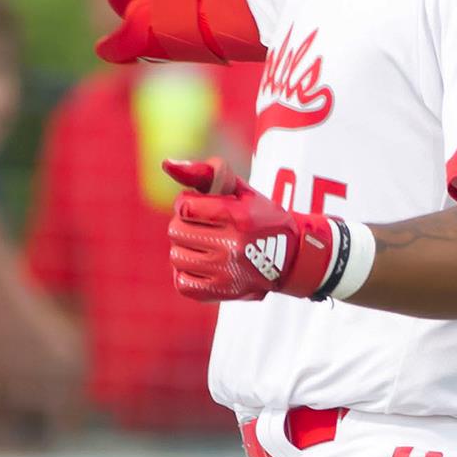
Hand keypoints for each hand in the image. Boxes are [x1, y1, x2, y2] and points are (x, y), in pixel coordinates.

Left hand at [165, 158, 337, 301]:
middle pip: (177, 231)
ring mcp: (227, 272)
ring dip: (183, 248)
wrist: (291, 259)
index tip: (194, 206)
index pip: (187, 207)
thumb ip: (207, 174)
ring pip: (176, 256)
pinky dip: (186, 273)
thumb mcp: (242, 191)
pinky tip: (200, 264)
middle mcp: (232, 246)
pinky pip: (182, 282)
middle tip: (198, 225)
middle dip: (183, 223)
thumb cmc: (261, 219)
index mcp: (238, 217)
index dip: (185, 203)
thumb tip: (166, 163)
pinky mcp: (222, 292)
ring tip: (200, 245)